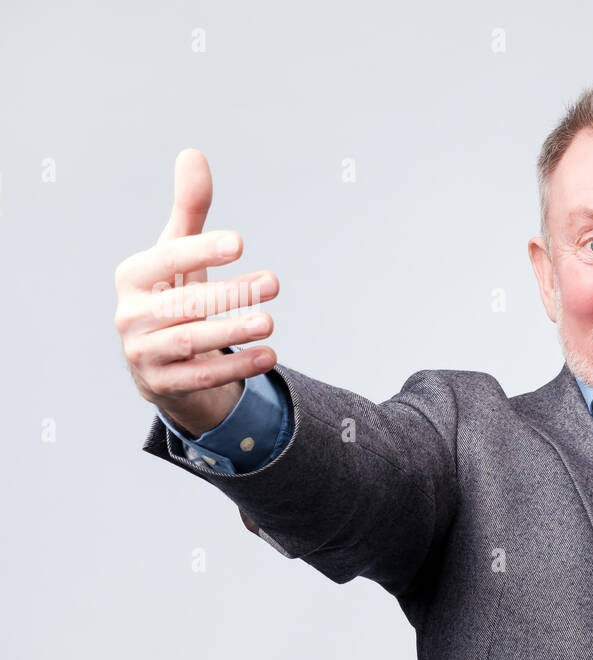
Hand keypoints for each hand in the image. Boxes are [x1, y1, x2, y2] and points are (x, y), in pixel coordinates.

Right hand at [114, 148, 279, 435]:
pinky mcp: (163, 385)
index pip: (167, 260)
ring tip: (270, 322)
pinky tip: (269, 356)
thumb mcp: (177, 254)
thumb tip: (193, 154)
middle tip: (274, 282)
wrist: (159, 361)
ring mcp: (144, 352)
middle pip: (185, 303)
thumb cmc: (172, 294)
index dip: (200, 250)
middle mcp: (131, 315)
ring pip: (191, 341)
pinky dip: (237, 368)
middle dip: (231, 293)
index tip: (238, 242)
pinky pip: (202, 377)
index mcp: (133, 277)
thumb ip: (189, 210)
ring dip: (232, 331)